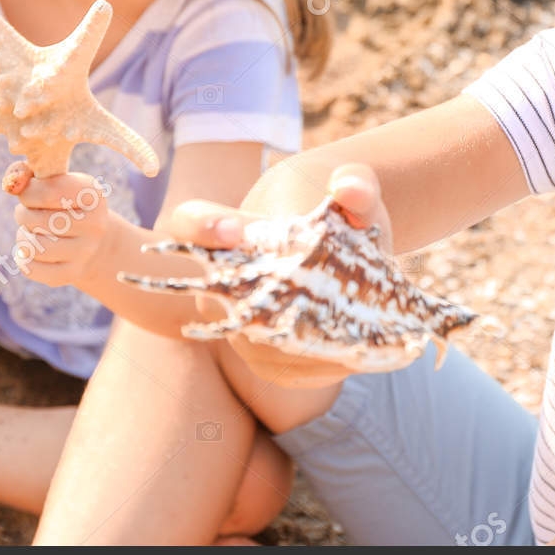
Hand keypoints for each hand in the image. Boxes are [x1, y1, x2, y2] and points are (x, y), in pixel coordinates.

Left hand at [6, 162, 111, 288]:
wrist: (94, 240)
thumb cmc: (66, 205)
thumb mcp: (57, 182)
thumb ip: (30, 175)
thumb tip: (12, 182)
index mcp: (92, 195)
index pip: (50, 191)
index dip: (28, 191)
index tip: (27, 192)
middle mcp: (95, 224)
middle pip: (39, 220)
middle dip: (23, 214)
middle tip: (27, 213)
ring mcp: (85, 251)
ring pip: (35, 247)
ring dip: (23, 236)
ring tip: (28, 231)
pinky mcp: (73, 273)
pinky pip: (34, 270)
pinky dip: (23, 260)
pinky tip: (28, 251)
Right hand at [162, 163, 392, 389]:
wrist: (343, 247)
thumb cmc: (340, 209)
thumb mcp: (356, 190)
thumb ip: (357, 183)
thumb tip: (349, 189)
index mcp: (231, 226)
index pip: (190, 221)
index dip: (202, 227)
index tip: (231, 231)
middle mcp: (220, 281)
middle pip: (235, 306)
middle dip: (290, 315)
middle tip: (340, 317)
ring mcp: (236, 322)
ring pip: (263, 346)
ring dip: (312, 348)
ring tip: (363, 339)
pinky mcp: (262, 355)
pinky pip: (284, 370)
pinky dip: (322, 368)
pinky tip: (360, 356)